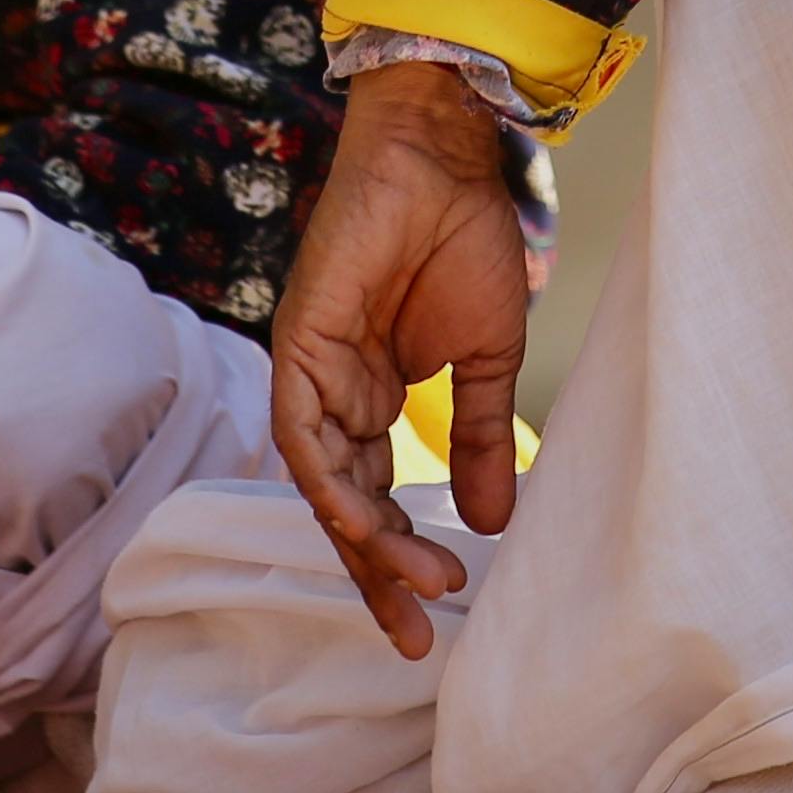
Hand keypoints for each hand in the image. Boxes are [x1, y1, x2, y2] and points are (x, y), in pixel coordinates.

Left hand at [270, 61, 533, 657]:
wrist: (449, 158)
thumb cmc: (467, 240)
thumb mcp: (487, 361)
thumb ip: (482, 439)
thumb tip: (494, 523)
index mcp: (375, 395)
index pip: (374, 496)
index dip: (398, 556)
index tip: (439, 606)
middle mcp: (335, 390)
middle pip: (342, 504)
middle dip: (375, 572)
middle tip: (413, 633)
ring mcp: (313, 367)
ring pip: (322, 477)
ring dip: (363, 537)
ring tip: (418, 579)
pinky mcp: (298, 338)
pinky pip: (302, 426)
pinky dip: (328, 477)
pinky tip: (361, 521)